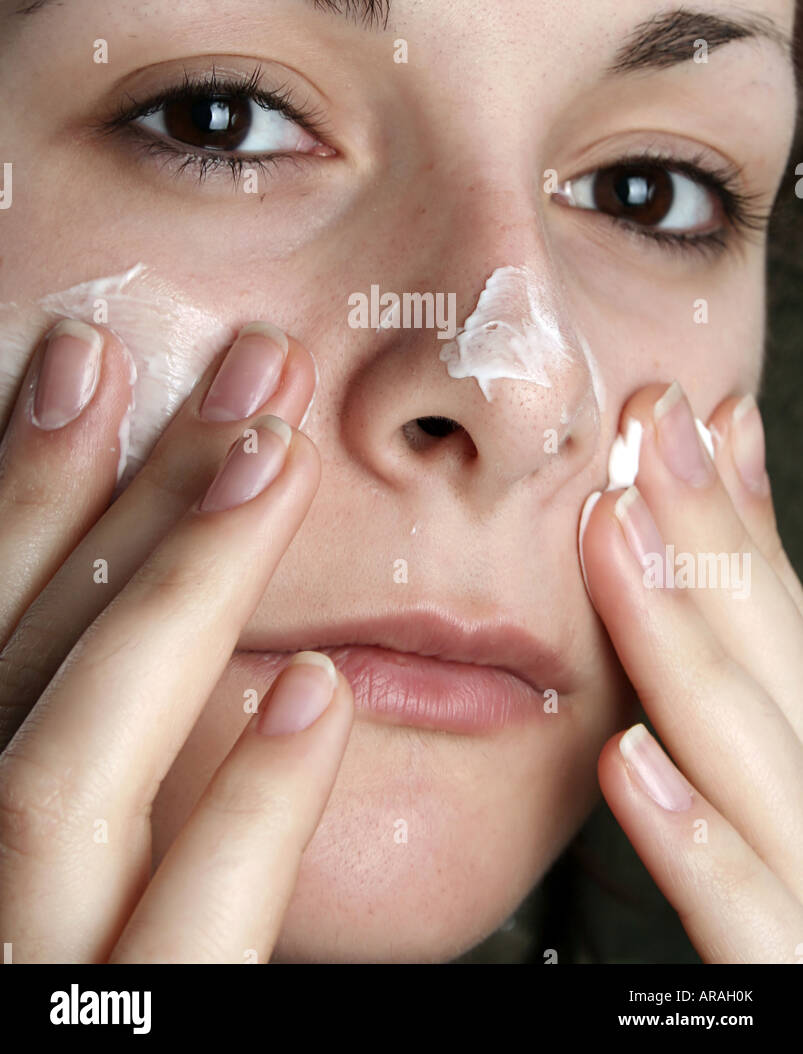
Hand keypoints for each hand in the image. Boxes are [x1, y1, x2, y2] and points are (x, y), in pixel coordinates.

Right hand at [0, 317, 353, 962]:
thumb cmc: (43, 940)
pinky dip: (234, 817)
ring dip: (171, 611)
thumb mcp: (28, 841)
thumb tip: (87, 609)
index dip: (18, 494)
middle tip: (231, 381)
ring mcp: (16, 969)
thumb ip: (44, 735)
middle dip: (114, 509)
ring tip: (265, 472)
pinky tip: (311, 700)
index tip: (86, 366)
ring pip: (63, 782)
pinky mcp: (107, 1048)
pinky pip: (175, 944)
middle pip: (16, 672)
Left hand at [580, 381, 802, 962]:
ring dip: (690, 651)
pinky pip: (756, 938)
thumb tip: (697, 577)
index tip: (688, 420)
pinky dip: (705, 850)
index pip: (793, 638)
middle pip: (786, 679)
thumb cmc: (800, 911)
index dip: (742, 524)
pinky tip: (634, 764)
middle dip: (716, 547)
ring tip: (618, 538)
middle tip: (649, 432)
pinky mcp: (799, 1001)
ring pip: (770, 774)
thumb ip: (758, 691)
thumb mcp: (788, 795)